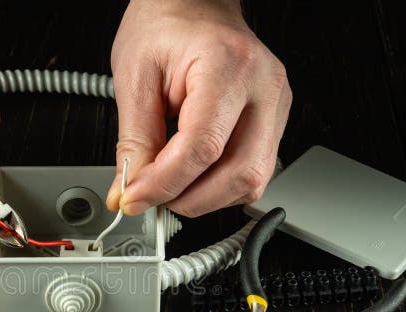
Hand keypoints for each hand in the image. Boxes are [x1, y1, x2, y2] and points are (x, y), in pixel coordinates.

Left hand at [107, 0, 290, 216]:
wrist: (192, 4)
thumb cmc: (165, 25)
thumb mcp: (134, 77)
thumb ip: (133, 140)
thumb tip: (129, 188)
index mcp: (229, 65)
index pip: (202, 147)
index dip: (164, 183)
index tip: (133, 197)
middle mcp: (265, 87)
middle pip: (239, 173)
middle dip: (188, 198)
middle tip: (150, 198)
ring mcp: (276, 106)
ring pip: (251, 181)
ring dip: (204, 198)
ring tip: (168, 185)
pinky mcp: (274, 121)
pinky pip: (253, 172)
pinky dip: (218, 186)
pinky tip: (192, 175)